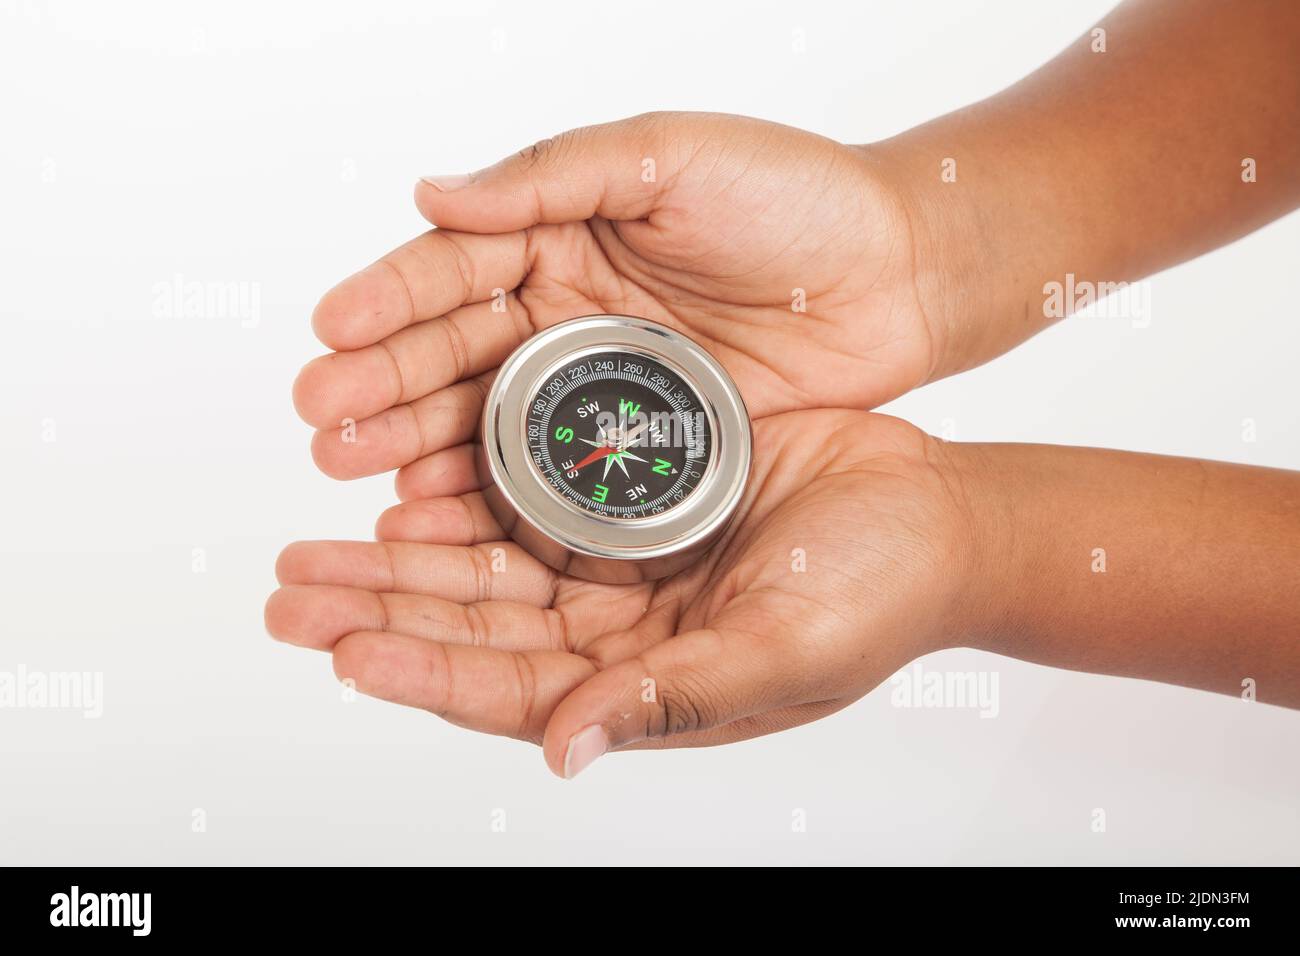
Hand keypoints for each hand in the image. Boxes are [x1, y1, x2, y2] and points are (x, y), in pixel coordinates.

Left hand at [266, 411, 979, 775]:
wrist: (935, 510)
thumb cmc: (882, 594)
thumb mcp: (782, 649)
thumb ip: (673, 696)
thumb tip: (568, 751)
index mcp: (643, 685)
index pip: (510, 690)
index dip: (424, 671)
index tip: (341, 646)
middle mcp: (617, 631)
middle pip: (474, 627)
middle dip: (379, 608)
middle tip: (291, 588)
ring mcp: (622, 562)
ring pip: (486, 565)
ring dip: (401, 554)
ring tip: (316, 542)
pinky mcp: (633, 496)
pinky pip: (531, 497)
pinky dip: (469, 492)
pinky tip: (412, 479)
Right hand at [292, 112, 945, 485]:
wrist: (900, 273)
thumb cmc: (796, 199)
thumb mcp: (670, 160)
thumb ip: (551, 178)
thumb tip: (431, 193)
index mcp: (561, 233)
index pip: (453, 267)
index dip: (389, 300)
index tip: (330, 332)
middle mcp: (565, 311)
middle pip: (453, 353)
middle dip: (383, 387)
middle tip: (324, 428)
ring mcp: (600, 384)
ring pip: (488, 419)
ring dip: (418, 447)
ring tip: (359, 477)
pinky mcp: (640, 444)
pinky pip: (553, 473)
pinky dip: (493, 493)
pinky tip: (438, 511)